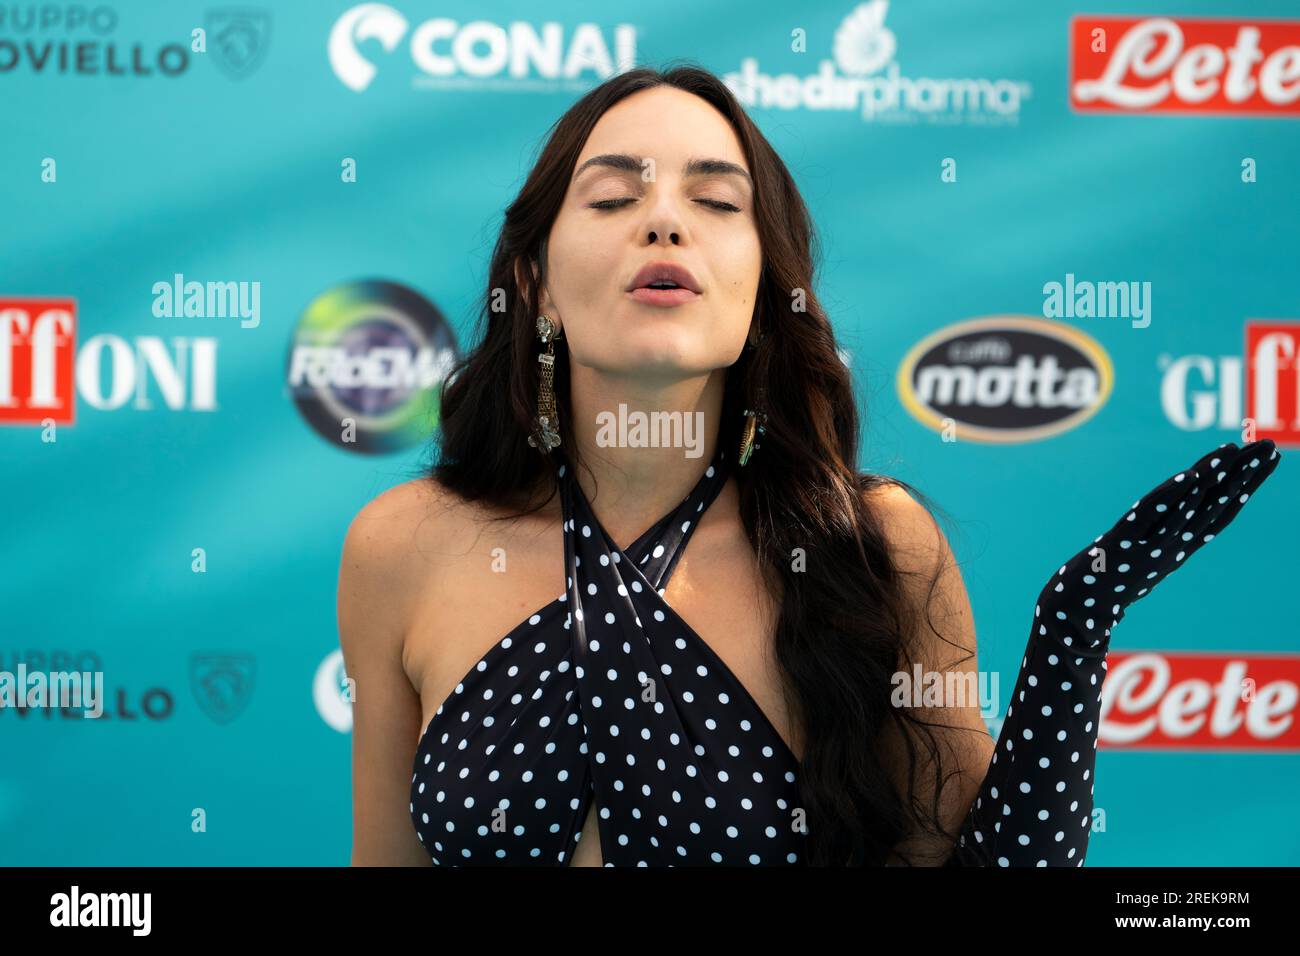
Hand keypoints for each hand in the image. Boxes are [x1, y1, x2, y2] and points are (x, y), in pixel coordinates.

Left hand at [1034, 439, 1281, 650]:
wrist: (1075, 612)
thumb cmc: (1109, 585)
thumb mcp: (1143, 560)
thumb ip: (1161, 542)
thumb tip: (1173, 527)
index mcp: (1180, 548)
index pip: (1222, 513)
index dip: (1248, 487)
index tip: (1272, 460)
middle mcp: (1174, 546)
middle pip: (1215, 506)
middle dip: (1244, 476)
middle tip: (1270, 447)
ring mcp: (1153, 546)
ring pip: (1191, 508)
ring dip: (1213, 479)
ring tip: (1236, 452)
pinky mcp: (1127, 544)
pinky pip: (1154, 517)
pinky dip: (1174, 497)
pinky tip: (1192, 476)